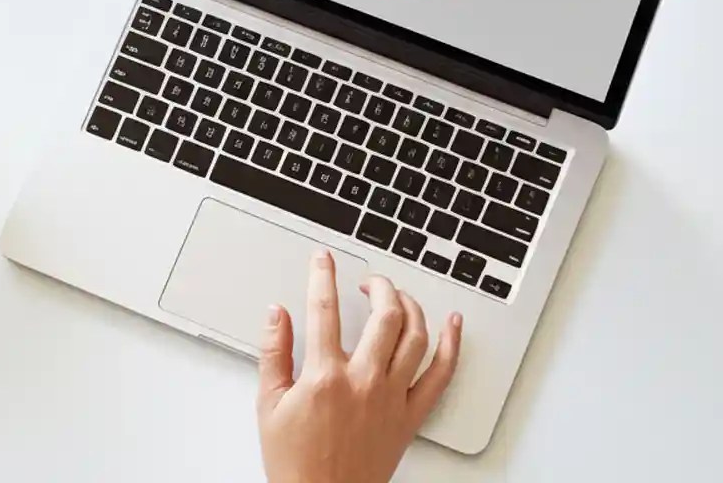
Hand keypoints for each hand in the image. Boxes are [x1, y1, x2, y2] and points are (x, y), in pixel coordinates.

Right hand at [257, 251, 462, 482]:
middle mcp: (364, 381)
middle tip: (368, 278)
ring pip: (415, 336)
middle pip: (383, 314)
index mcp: (325, 376)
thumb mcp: (269, 405)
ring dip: (410, 305)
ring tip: (398, 295)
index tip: (324, 260)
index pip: (325, 310)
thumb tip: (276, 314)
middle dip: (378, 284)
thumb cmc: (296, 463)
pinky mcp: (411, 416)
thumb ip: (273, 353)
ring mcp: (392, 397)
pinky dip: (452, 345)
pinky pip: (441, 375)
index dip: (323, 276)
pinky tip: (453, 325)